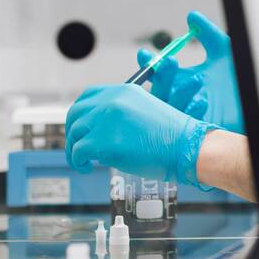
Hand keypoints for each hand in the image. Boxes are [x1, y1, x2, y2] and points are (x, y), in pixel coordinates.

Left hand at [65, 83, 208, 186]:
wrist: (186, 147)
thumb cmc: (172, 136)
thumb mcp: (147, 111)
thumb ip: (123, 113)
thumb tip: (101, 128)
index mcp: (123, 91)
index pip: (89, 96)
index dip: (80, 113)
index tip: (81, 126)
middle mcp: (111, 101)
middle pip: (76, 113)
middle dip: (72, 131)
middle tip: (77, 146)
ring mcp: (106, 120)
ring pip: (75, 133)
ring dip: (75, 149)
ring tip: (84, 161)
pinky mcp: (103, 141)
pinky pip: (78, 151)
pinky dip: (78, 162)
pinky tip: (87, 167)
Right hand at [138, 10, 244, 133]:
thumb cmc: (241, 79)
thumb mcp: (225, 51)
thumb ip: (208, 33)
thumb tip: (192, 16)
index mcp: (182, 81)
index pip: (155, 73)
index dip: (147, 64)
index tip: (144, 53)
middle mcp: (180, 99)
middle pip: (157, 91)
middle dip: (159, 76)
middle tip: (170, 62)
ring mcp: (186, 116)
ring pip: (168, 108)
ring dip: (179, 92)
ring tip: (199, 80)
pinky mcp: (195, 132)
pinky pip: (184, 124)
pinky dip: (191, 109)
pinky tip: (204, 99)